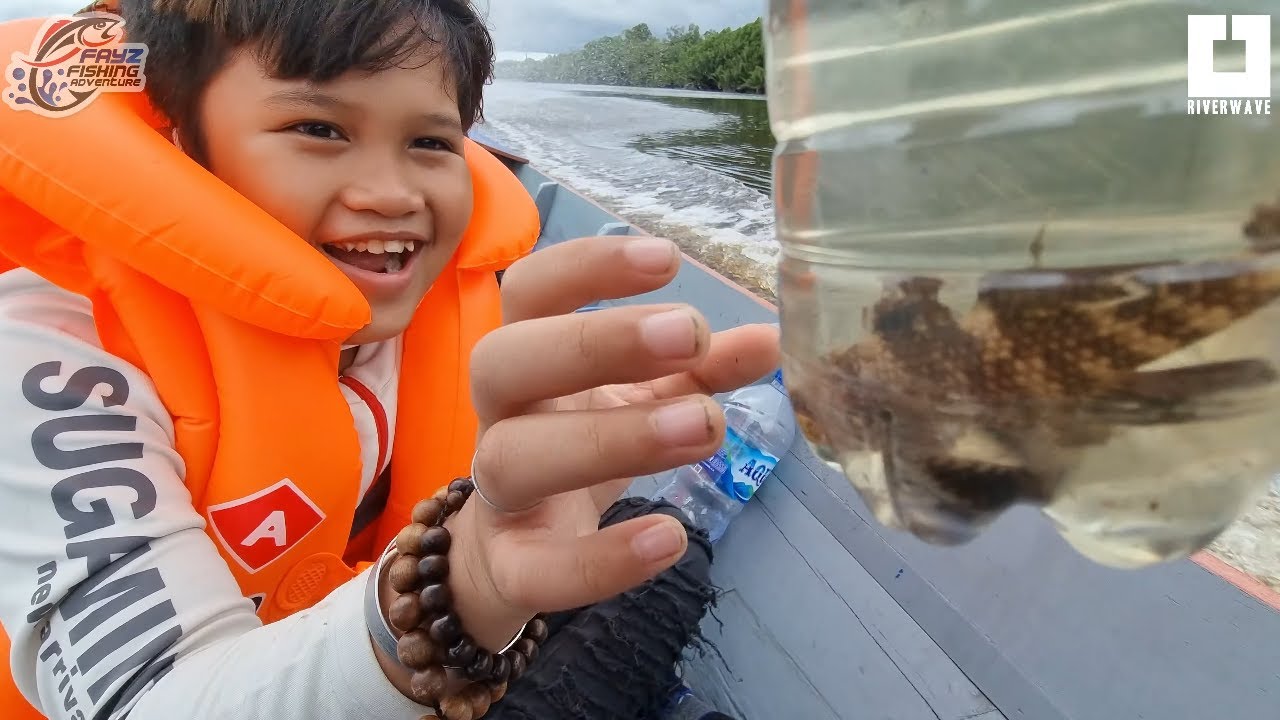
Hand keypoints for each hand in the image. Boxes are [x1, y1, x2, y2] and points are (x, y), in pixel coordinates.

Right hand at [450, 235, 778, 649]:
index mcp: (530, 355)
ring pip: (516, 456)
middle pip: (504, 360)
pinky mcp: (510, 567)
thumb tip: (773, 337)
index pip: (531, 291)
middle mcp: (501, 414)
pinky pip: (537, 569)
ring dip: (612, 437)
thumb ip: (700, 367)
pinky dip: (601, 559)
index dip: (587, 267)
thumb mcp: (641, 397)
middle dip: (597, 341)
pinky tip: (669, 538)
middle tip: (691, 334)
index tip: (669, 259)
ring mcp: (496, 492)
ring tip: (704, 426)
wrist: (512, 553)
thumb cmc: (580, 445)